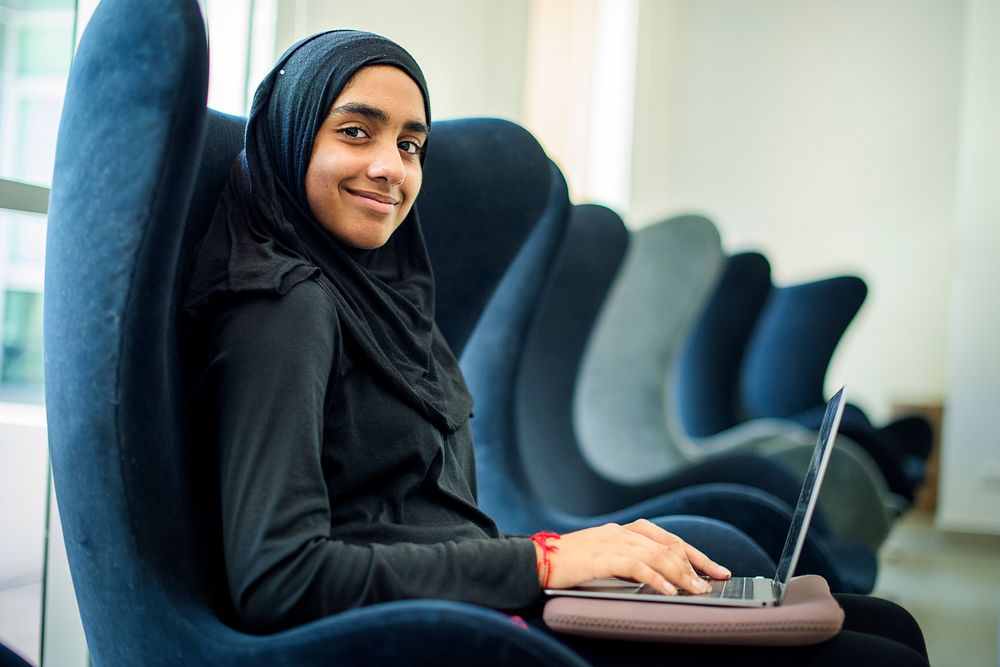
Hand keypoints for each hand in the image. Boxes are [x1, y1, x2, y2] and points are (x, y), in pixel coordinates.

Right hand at [535, 519, 731, 594]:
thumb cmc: (568, 563)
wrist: (535, 559)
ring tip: (695, 590)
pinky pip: (636, 566)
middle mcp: (621, 531)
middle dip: (694, 564)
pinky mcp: (601, 556)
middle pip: (668, 545)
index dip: (696, 554)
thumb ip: (628, 561)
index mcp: (623, 529)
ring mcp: (611, 541)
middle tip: (711, 583)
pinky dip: (656, 578)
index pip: (669, 539)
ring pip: (656, 554)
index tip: (716, 569)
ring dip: (680, 574)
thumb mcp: (603, 557)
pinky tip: (668, 591)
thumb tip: (662, 578)